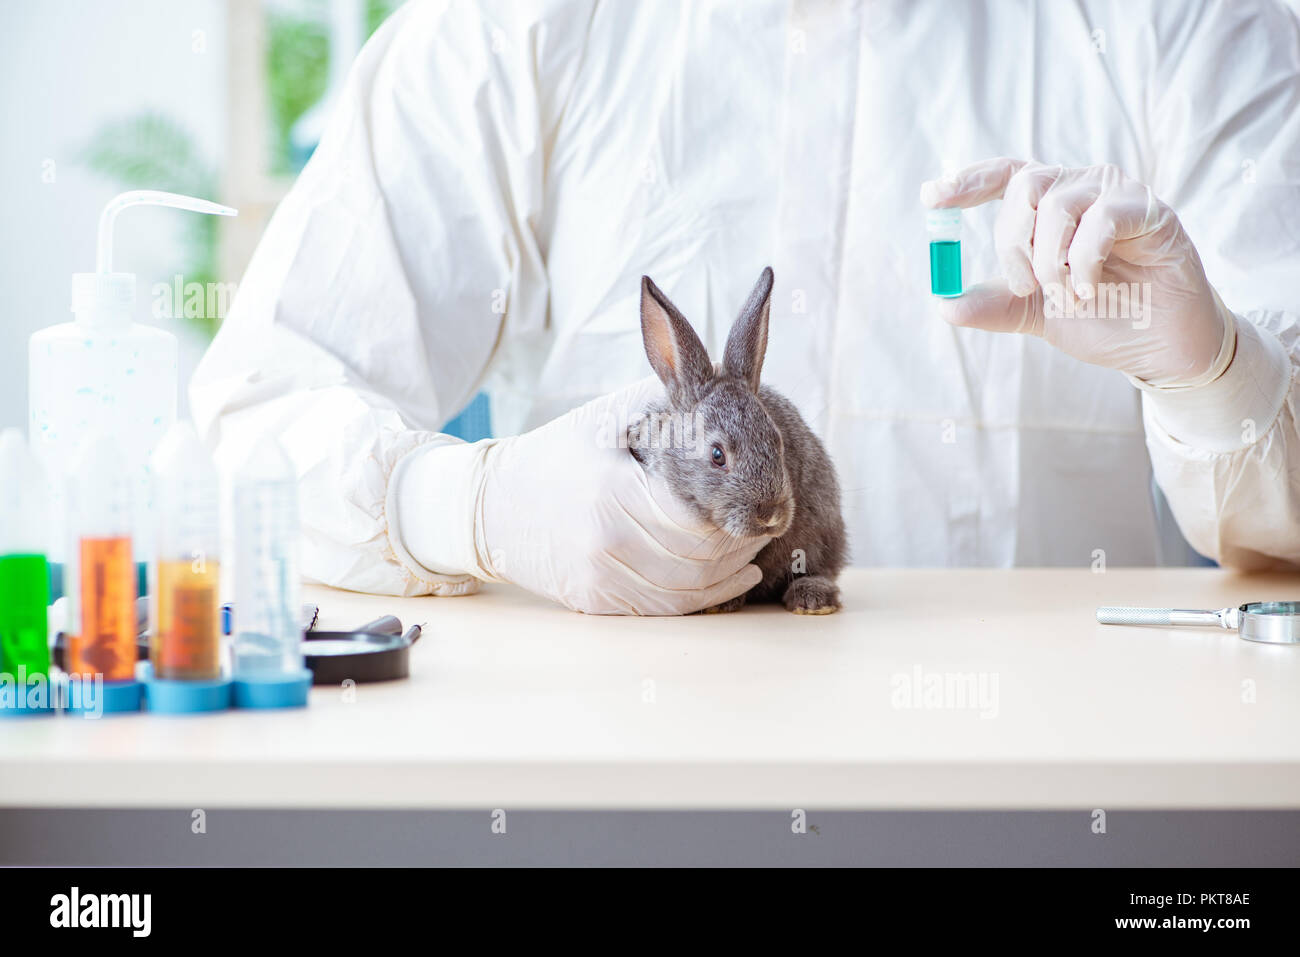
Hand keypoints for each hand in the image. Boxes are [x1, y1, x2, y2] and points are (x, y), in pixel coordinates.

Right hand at [475, 377, 768, 614]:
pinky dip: (704, 598)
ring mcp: (599, 577)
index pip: (695, 518)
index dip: (732, 515)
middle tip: (762, 527)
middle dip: (738, 545)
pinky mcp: (595, 602)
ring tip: (751, 556)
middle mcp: (606, 541)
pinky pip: (663, 608)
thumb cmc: (559, 454)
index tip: (752, 501)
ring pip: (686, 590)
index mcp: (613, 491)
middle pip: (698, 557)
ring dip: (729, 574)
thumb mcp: (606, 418)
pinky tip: (730, 579)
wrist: (492, 505)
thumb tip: (726, 390)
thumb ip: (665, 404)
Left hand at [920, 158, 1235, 387]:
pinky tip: (1087, 290)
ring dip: (1049, 260)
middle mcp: (1081, 187)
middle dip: (1012, 242)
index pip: (1004, 175)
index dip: (967, 181)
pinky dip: (1081, 261)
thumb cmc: (1100, 318)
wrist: (1156, 346)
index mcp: (1050, 204)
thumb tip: (945, 304)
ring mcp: (1116, 193)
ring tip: (1065, 295)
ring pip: (1058, 203)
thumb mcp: (1033, 314)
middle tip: (1025, 286)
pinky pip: (1101, 219)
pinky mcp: (1150, 210)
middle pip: (1025, 185)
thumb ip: (993, 305)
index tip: (930, 197)